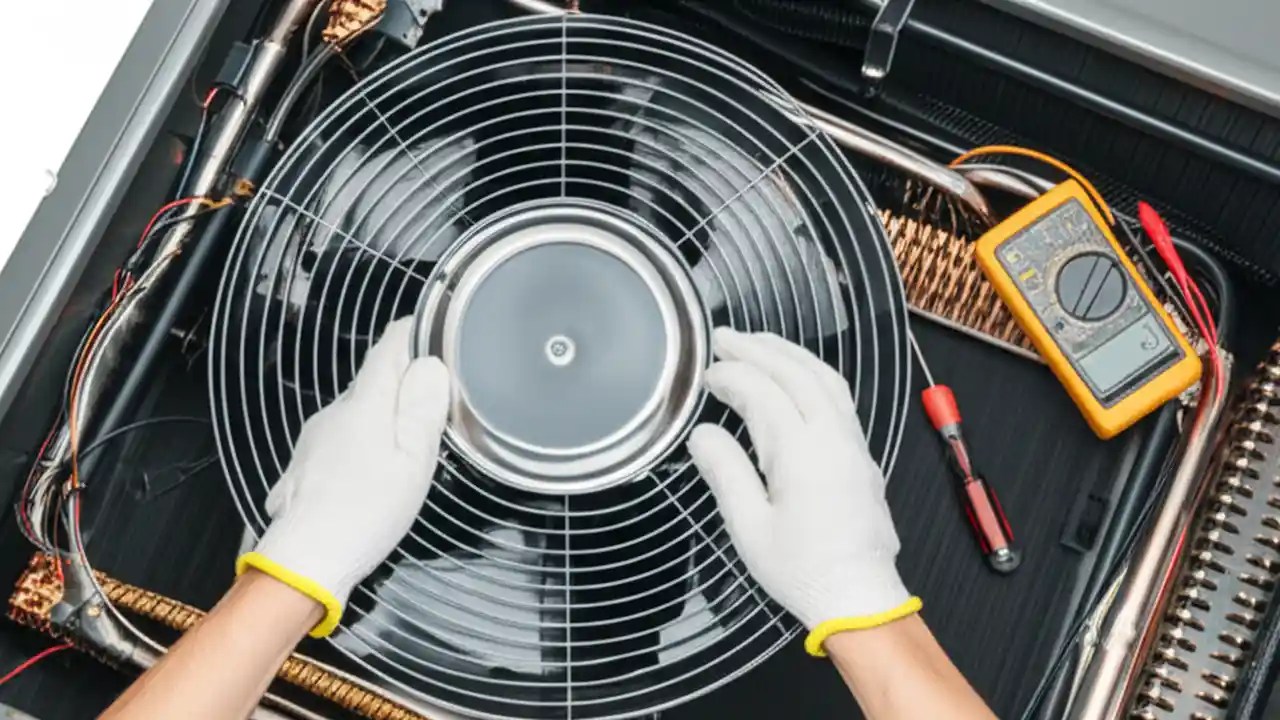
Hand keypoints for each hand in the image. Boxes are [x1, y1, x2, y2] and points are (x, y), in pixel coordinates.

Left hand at [237, 317, 449, 636]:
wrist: (304, 561)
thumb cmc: (366, 511)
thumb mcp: (413, 462)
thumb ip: (422, 410)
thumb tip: (430, 365)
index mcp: (365, 403)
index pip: (389, 347)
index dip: (415, 334)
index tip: (438, 334)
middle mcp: (334, 412)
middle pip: (374, 383)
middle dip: (405, 386)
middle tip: (437, 409)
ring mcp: (313, 439)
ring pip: (357, 414)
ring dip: (382, 421)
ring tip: (407, 450)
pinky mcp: (303, 465)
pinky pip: (339, 443)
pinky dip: (360, 448)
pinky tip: (370, 477)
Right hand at [688, 328, 919, 655]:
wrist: (860, 597)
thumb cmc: (801, 568)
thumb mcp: (749, 527)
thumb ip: (726, 473)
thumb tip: (702, 433)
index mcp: (803, 452)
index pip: (764, 394)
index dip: (732, 376)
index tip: (705, 375)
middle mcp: (833, 437)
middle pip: (798, 374)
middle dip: (759, 349)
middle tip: (724, 335)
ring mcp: (853, 443)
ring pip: (826, 379)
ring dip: (790, 354)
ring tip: (758, 342)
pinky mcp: (862, 455)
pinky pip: (839, 397)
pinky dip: (811, 373)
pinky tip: (794, 375)